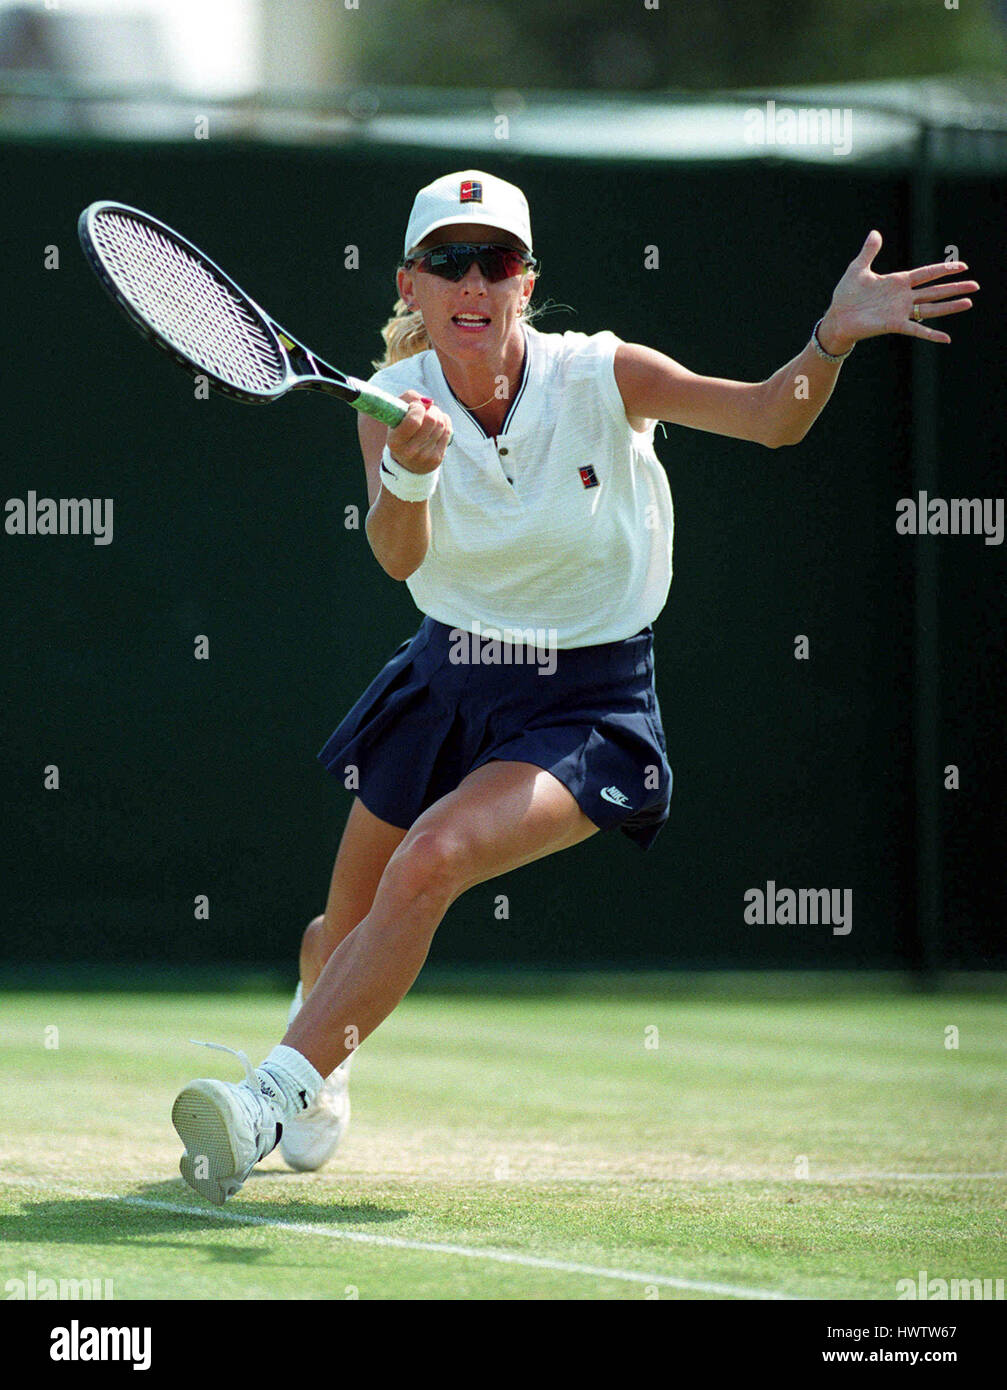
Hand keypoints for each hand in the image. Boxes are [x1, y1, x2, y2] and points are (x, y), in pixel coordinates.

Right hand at [387, 390, 451, 473]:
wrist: (407, 461)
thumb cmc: (401, 431)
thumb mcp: (396, 415)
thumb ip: (408, 399)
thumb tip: (429, 402)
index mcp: (395, 441)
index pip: (413, 420)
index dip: (417, 408)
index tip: (415, 407)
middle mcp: (409, 451)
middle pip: (431, 420)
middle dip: (431, 410)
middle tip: (427, 409)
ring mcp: (424, 456)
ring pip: (441, 425)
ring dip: (439, 414)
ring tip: (432, 415)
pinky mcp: (437, 458)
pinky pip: (448, 432)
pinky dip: (445, 422)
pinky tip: (439, 422)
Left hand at [820, 230, 978, 351]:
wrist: (837, 318)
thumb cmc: (846, 295)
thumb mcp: (858, 269)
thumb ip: (869, 251)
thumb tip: (875, 233)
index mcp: (897, 281)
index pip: (926, 273)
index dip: (944, 269)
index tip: (962, 266)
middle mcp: (903, 297)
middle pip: (935, 290)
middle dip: (955, 288)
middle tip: (975, 285)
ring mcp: (900, 311)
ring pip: (931, 307)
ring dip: (950, 306)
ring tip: (968, 303)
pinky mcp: (894, 325)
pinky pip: (916, 329)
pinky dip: (931, 334)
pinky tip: (946, 338)